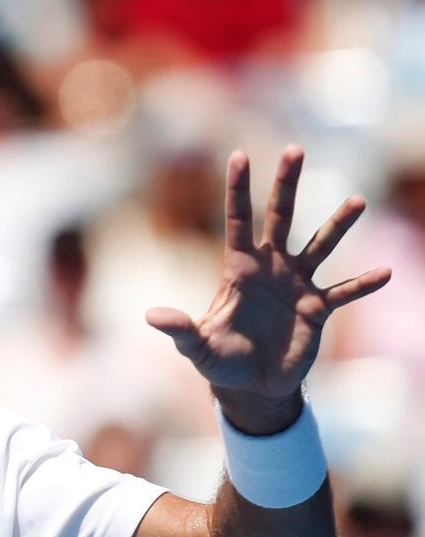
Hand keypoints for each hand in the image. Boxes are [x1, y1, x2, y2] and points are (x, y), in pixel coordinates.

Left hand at [145, 146, 390, 434]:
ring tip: (357, 201)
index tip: (238, 154)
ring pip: (319, 246)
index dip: (237, 189)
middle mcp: (270, 268)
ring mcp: (297, 285)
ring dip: (338, 225)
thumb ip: (180, 331)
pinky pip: (344, 292)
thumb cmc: (220, 363)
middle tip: (295, 149)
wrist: (252, 387)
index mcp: (238, 269)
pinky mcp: (318, 309)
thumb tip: (152, 317)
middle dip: (286, 184)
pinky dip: (362, 285)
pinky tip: (384, 274)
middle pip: (280, 217)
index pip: (237, 221)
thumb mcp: (197, 348)